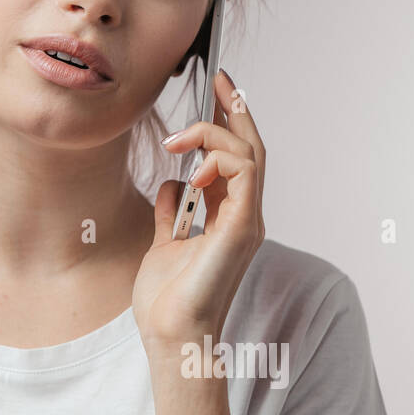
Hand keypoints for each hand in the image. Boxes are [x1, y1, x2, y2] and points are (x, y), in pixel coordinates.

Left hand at [132, 69, 265, 347]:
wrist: (171, 336)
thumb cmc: (167, 301)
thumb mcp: (163, 243)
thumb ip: (170, 212)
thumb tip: (170, 182)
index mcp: (228, 217)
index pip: (236, 158)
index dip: (228, 121)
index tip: (216, 89)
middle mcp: (244, 215)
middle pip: (251, 147)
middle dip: (236, 109)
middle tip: (220, 78)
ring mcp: (246, 221)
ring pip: (250, 154)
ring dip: (214, 135)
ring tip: (178, 140)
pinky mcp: (241, 228)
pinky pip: (244, 174)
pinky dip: (220, 159)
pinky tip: (191, 167)